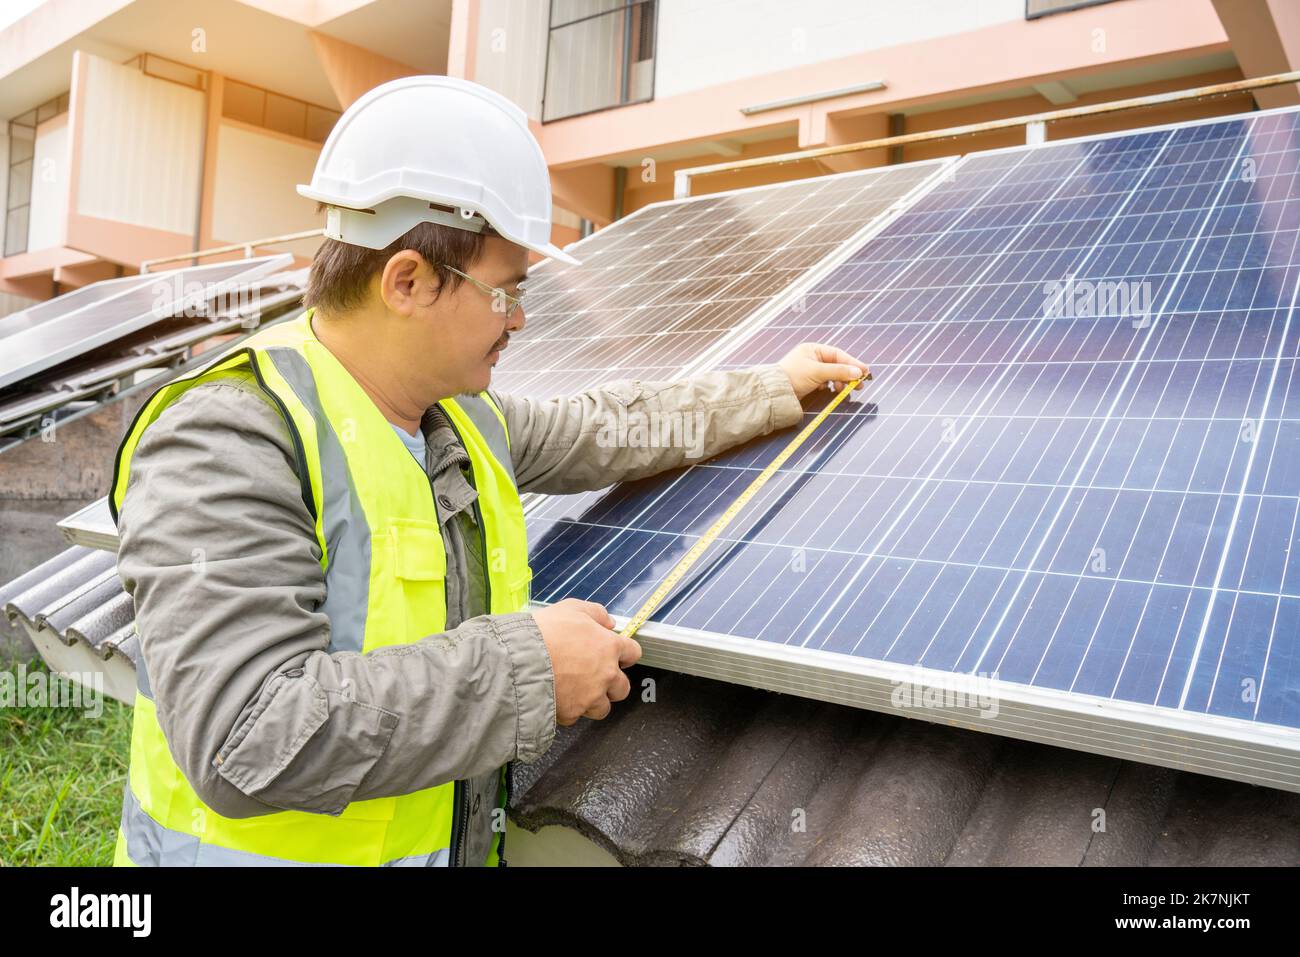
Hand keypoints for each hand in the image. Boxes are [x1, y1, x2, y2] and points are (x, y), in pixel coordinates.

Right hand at [531, 598, 641, 724]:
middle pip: (622, 688)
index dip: (624, 654)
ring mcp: (591, 697)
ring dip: (592, 701)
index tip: (616, 656)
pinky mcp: (572, 713)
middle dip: (611, 684)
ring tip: (573, 690)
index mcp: (609, 647)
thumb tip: (608, 622)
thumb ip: (595, 613)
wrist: (518, 659)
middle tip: (593, 676)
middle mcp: (606, 675)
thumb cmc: (544, 632)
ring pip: (602, 708)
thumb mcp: (571, 608)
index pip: (633, 653)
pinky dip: (567, 710)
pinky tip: (555, 697)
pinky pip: (575, 716)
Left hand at [777, 343, 869, 399]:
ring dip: (840, 382)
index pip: (838, 355)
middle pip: (836, 364)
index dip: (852, 363)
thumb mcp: (818, 372)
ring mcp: (810, 370)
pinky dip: (830, 386)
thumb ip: (839, 371)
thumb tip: (858, 372)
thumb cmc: (793, 377)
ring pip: (832, 375)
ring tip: (844, 390)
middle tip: (859, 384)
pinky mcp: (808, 382)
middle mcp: (812, 358)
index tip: (864, 371)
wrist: (775, 393)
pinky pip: (825, 382)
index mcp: (813, 349)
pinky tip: (830, 391)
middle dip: (848, 374)